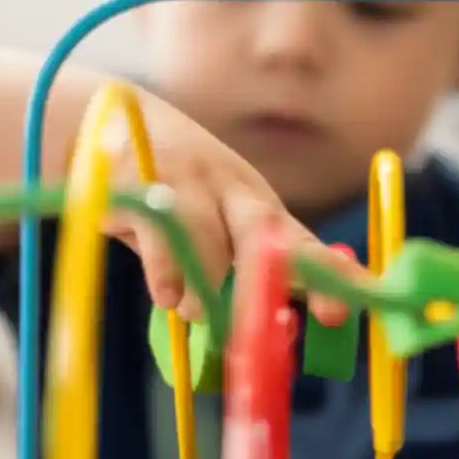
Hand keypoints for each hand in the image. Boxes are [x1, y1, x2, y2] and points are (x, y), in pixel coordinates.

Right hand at [99, 91, 364, 324]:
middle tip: (270, 326)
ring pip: (205, 232)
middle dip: (270, 279)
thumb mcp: (215, 225)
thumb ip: (234, 271)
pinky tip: (166, 295)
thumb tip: (254, 334)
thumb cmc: (176, 192)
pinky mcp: (139, 182)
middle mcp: (230, 188)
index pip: (301, 243)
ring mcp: (185, 179)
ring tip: (198, 313)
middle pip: (260, 230)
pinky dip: (165, 268)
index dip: (325, 276)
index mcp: (257, 205)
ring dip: (207, 280)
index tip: (341, 312)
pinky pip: (158, 229)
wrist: (116, 125)